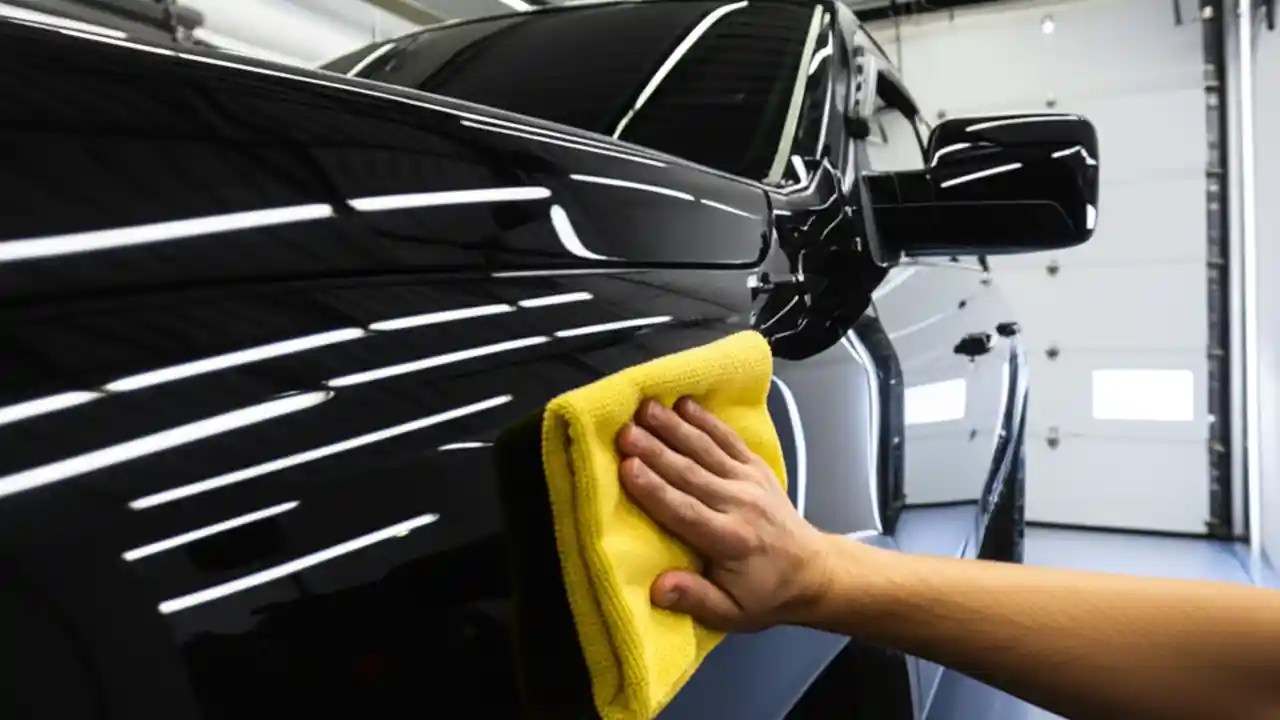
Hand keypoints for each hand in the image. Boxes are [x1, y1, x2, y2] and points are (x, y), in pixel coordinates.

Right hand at [617, 397, 832, 631]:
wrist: (813, 570)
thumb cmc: (765, 594)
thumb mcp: (732, 613)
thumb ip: (695, 599)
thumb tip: (658, 588)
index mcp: (730, 541)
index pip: (685, 511)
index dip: (655, 490)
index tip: (628, 467)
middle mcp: (739, 504)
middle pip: (690, 473)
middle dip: (655, 450)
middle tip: (625, 431)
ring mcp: (749, 481)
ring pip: (706, 449)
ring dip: (674, 427)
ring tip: (645, 408)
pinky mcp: (755, 467)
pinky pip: (728, 439)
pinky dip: (706, 419)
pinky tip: (684, 403)